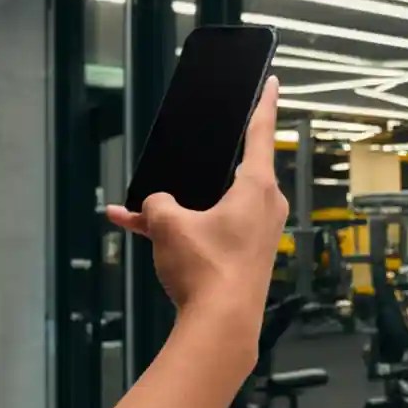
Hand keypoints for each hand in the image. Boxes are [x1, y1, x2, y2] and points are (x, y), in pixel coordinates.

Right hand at [106, 76, 288, 315]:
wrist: (221, 325)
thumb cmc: (206, 268)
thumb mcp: (169, 223)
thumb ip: (157, 203)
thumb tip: (154, 206)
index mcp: (256, 186)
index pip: (261, 132)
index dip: (263, 103)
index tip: (272, 82)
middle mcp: (265, 205)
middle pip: (231, 171)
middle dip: (201, 166)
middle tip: (192, 150)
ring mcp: (257, 232)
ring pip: (211, 204)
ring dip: (177, 206)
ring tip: (139, 209)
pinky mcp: (245, 254)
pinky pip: (208, 229)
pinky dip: (179, 229)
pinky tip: (136, 228)